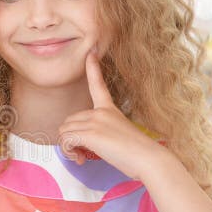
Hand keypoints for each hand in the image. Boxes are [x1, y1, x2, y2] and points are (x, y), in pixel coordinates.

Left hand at [58, 49, 168, 180]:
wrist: (147, 159)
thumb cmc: (136, 152)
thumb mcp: (117, 134)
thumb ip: (100, 131)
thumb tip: (80, 144)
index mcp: (109, 109)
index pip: (98, 85)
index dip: (93, 68)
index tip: (91, 53)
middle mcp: (100, 112)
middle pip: (68, 121)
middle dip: (70, 138)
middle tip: (81, 152)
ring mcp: (95, 121)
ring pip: (64, 131)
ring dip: (68, 146)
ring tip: (82, 156)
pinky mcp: (91, 133)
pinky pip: (66, 141)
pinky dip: (68, 152)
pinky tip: (81, 158)